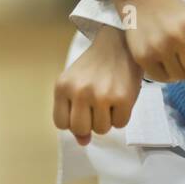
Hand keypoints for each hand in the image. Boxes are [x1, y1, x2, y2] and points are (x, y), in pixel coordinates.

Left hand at [54, 26, 141, 146]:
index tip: (81, 109)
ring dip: (107, 119)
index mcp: (62, 86)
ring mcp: (101, 95)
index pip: (61, 123)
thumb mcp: (76, 84)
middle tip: (97, 106)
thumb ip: (74, 113)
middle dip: (90, 123)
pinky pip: (120, 124)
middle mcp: (79, 91)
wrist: (118, 42)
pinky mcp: (123, 97)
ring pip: (102, 129)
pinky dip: (122, 116)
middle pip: (80, 129)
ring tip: (110, 100)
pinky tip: (121, 98)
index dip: (73, 120)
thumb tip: (83, 142)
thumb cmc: (95, 66)